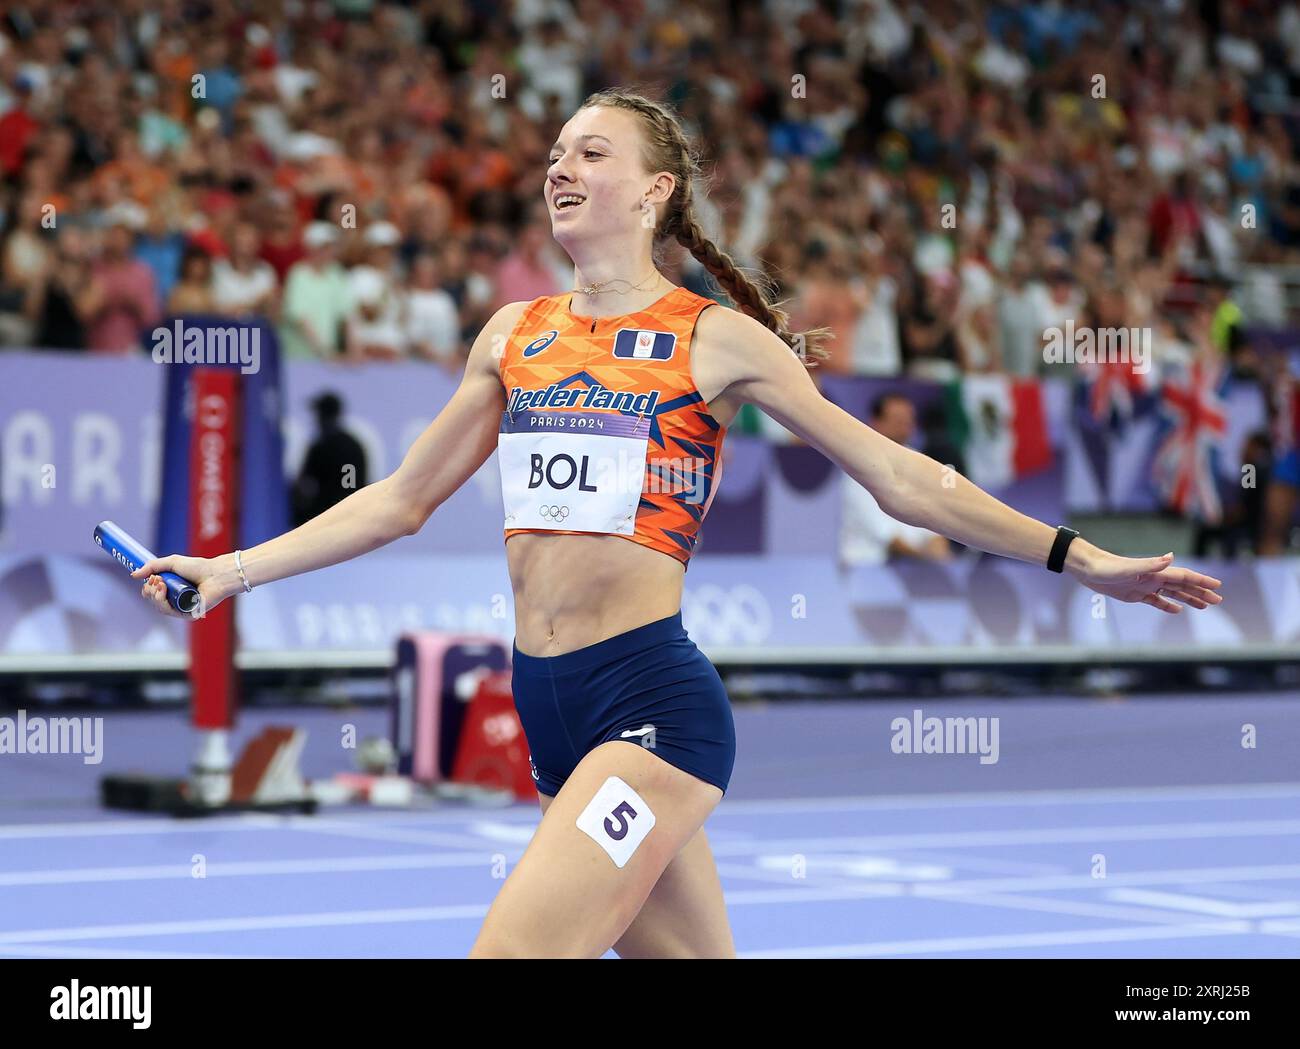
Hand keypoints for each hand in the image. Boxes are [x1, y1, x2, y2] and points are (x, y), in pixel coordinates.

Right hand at [130, 553, 235, 619]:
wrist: (215, 573)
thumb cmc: (198, 567)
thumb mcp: (171, 563)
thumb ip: (152, 566)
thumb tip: (133, 575)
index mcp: (172, 589)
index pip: (153, 594)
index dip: (148, 588)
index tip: (152, 577)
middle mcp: (176, 600)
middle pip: (153, 601)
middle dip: (150, 590)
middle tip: (157, 579)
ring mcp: (182, 608)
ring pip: (159, 607)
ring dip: (155, 595)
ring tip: (161, 583)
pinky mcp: (188, 615)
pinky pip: (169, 612)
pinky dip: (162, 601)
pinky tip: (163, 591)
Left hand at [1068, 548, 1223, 613]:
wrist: (1087, 569)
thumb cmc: (1106, 568)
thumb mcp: (1128, 568)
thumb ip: (1150, 564)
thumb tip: (1171, 557)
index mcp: (1155, 573)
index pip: (1184, 577)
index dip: (1201, 581)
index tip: (1217, 586)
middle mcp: (1153, 578)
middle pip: (1182, 586)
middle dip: (1200, 592)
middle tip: (1218, 600)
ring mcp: (1144, 586)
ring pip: (1173, 594)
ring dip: (1189, 599)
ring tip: (1205, 606)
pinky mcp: (1134, 594)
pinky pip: (1155, 601)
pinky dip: (1167, 605)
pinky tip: (1177, 610)